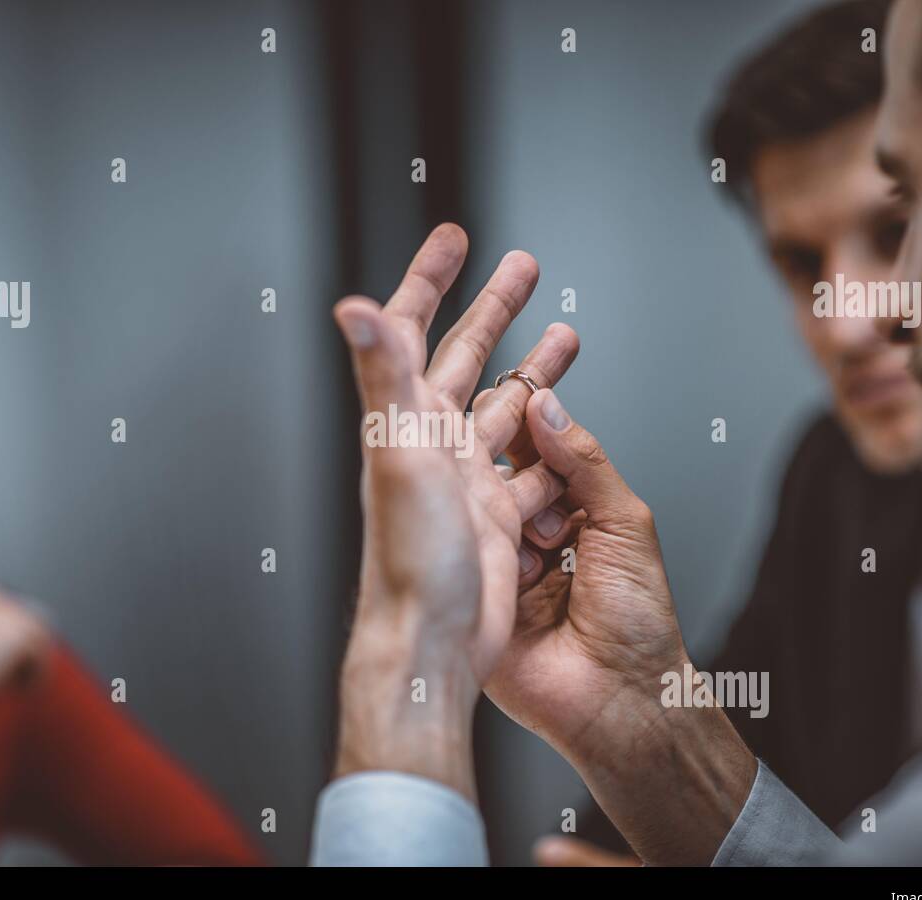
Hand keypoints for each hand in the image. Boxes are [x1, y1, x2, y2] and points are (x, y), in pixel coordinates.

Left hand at [333, 223, 578, 801]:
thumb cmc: (409, 559)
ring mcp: (465, 477)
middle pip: (462, 356)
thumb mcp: (399, 456)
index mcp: (405, 420)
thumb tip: (352, 306)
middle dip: (491, 307)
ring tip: (566, 331)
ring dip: (532, 366)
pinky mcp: (495, 513)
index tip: (454, 236)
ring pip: (503, 404)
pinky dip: (550, 434)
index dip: (429, 279)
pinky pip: (528, 459)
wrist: (433, 639)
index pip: (408, 331)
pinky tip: (570, 420)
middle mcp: (431, 442)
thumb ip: (382, 377)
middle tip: (524, 263)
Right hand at [486, 391, 755, 862]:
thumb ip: (583, 462)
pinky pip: (466, 553)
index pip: (534, 448)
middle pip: (497, 470)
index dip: (524, 414)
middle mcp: (526, 530)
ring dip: (507, 510)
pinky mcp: (473, 593)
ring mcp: (494, 562)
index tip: (516, 380)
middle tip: (513, 448)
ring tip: (543, 536)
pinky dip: (484, 546)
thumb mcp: (625, 524)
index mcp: (568, 510)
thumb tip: (546, 405)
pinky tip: (506, 552)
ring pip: (478, 507)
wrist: (621, 699)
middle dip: (503, 456)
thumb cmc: (639, 621)